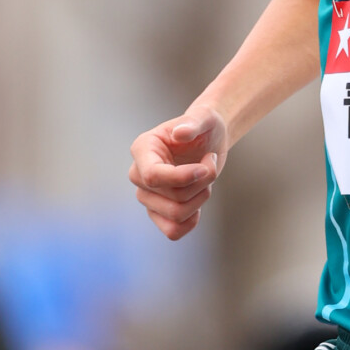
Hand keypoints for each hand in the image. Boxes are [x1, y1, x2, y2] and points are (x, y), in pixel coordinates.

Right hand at [128, 103, 228, 240]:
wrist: (208, 141)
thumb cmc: (205, 126)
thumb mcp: (204, 118)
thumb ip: (193, 122)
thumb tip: (180, 133)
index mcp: (143, 149)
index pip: (152, 177)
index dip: (182, 178)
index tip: (205, 167)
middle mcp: (139, 174)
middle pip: (171, 198)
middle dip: (200, 184)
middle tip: (210, 163)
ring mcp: (147, 196)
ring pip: (176, 215)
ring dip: (201, 199)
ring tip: (206, 178)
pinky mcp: (159, 211)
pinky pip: (173, 231)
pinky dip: (192, 221)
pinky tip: (199, 201)